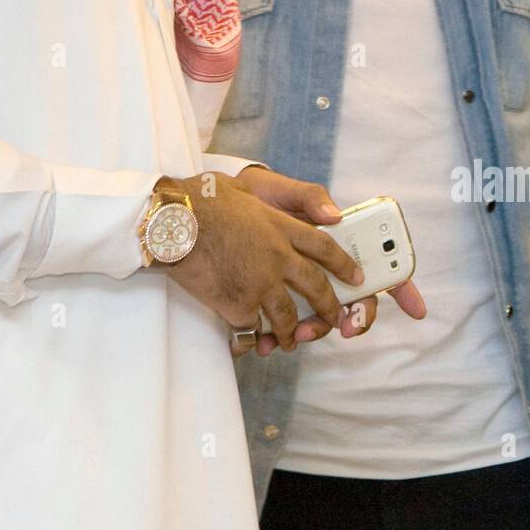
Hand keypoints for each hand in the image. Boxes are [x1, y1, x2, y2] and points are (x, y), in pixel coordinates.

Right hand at [158, 171, 368, 353]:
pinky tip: (248, 345)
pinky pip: (251, 331)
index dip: (344, 264)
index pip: (323, 248)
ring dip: (290, 332)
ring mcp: (260, 285)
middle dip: (328, 306)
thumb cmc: (201, 197)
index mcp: (281, 226)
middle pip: (315, 287)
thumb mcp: (246, 185)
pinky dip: (250, 340)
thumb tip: (319, 210)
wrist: (173, 221)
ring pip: (287, 317)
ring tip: (289, 341)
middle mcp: (278, 257)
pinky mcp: (238, 305)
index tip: (356, 276)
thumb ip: (279, 196)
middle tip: (333, 317)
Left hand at [232, 165, 425, 354]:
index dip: (402, 288)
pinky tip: (267, 341)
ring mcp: (303, 284)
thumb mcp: (284, 190)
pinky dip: (280, 336)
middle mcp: (325, 267)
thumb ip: (312, 198)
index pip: (377, 265)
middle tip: (346, 327)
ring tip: (296, 335)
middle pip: (356, 300)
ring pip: (323, 317)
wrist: (219, 206)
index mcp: (336, 242)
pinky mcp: (277, 295)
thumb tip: (335, 215)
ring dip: (316, 331)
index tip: (416, 310)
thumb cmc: (262, 196)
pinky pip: (286, 322)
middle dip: (356, 318)